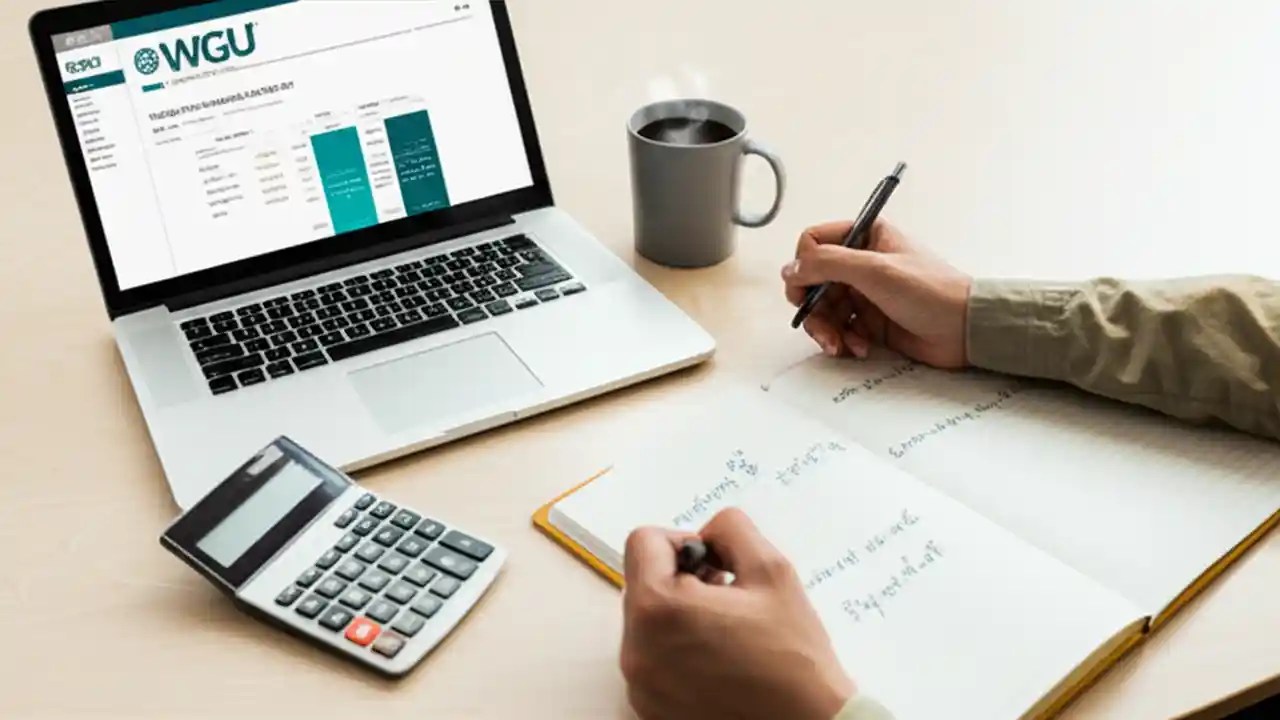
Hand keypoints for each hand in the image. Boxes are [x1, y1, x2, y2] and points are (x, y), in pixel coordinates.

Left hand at [619, 509, 853, 719]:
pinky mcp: (649, 708)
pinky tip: (719, 662)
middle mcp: (636, 649)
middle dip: (680, 579)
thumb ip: (732, 530)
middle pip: (641, 583)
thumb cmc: (793, 656)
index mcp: (659, 607)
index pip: (643, 542)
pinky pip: (650, 659)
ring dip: (678, 615)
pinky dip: (676, 652)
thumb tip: (708, 532)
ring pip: (645, 622)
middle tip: (727, 597)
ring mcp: (640, 684)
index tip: (715, 565)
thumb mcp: (772, 570)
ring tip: (726, 632)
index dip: (682, 541)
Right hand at [781, 219, 972, 368]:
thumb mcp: (874, 269)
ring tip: (839, 345)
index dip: (805, 266)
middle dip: (813, 307)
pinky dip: (844, 340)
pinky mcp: (872, 321)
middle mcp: (862, 262)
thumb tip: (789, 269)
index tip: (807, 289)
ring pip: (824, 309)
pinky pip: (841, 329)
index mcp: (866, 236)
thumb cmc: (930, 291)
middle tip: (820, 326)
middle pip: (814, 281)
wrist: (965, 329)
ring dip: (827, 330)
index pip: (814, 243)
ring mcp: (866, 292)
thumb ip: (826, 264)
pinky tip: (859, 348)